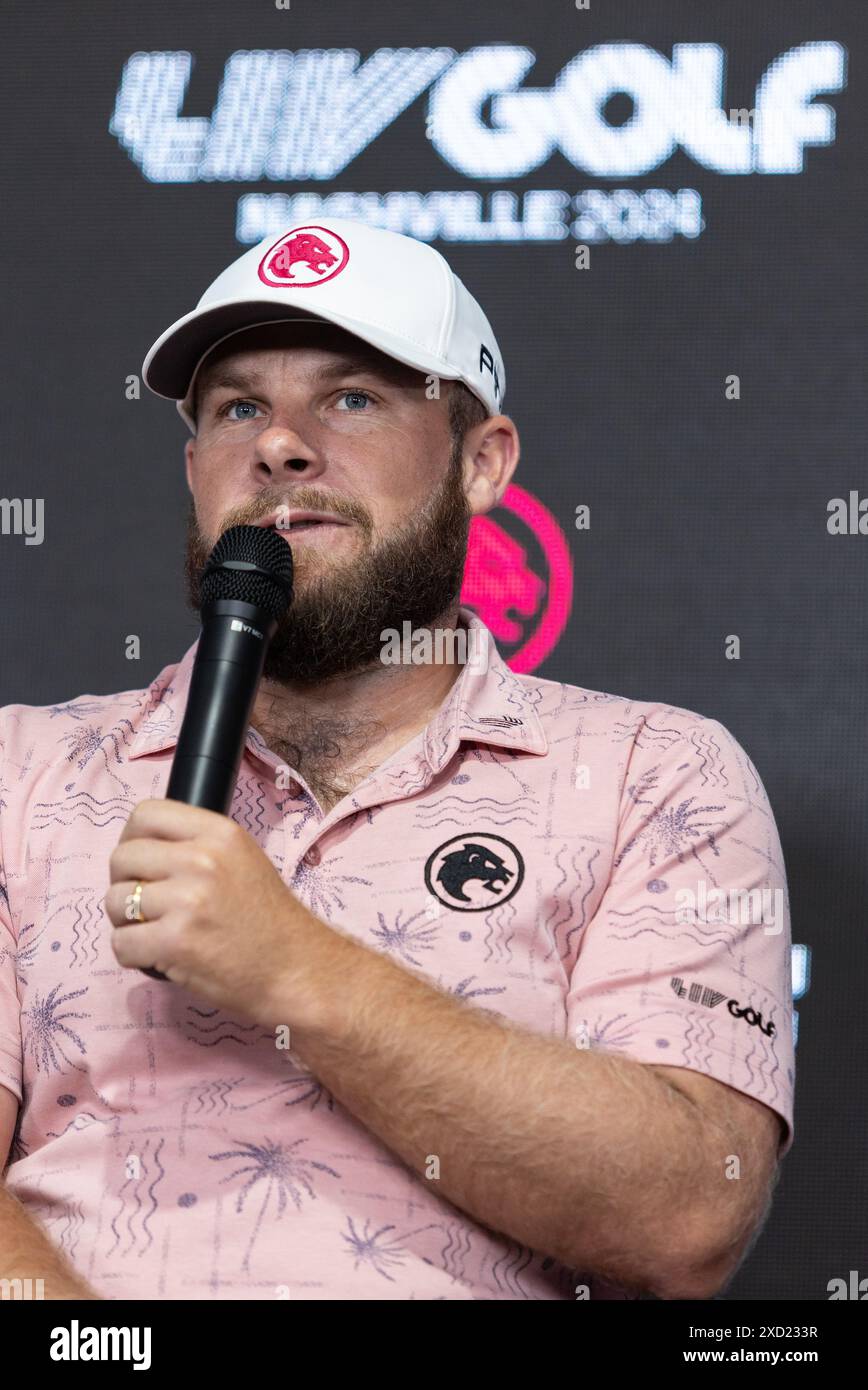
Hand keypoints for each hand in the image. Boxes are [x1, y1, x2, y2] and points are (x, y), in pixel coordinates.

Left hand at [104, 798, 323, 1028]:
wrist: (296, 969)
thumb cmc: (267, 921)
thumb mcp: (243, 860)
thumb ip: (198, 846)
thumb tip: (141, 847)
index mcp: (220, 833)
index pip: (146, 814)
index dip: (132, 839)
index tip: (140, 863)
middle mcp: (202, 859)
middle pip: (122, 857)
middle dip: (123, 883)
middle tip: (144, 905)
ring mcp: (188, 900)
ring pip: (115, 900)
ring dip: (125, 921)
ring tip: (153, 932)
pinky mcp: (176, 942)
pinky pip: (120, 942)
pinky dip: (132, 954)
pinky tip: (157, 957)